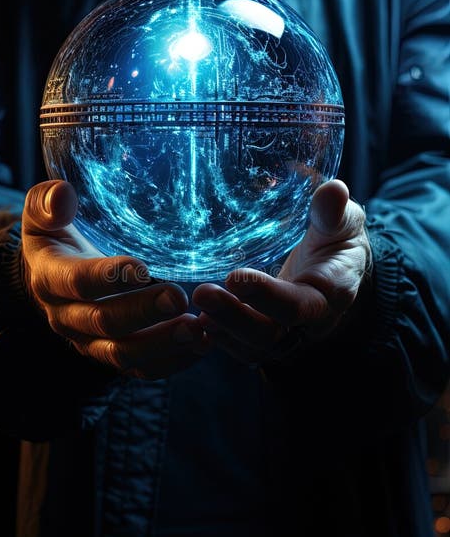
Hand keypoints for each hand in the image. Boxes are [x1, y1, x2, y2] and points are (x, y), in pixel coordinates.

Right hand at [22, 180, 209, 377]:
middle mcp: (67, 317)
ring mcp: (89, 342)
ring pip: (123, 354)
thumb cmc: (57, 235)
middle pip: (104, 322)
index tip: (142, 267)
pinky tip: (203, 344)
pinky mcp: (112, 355)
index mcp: (51, 278)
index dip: (108, 278)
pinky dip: (173, 361)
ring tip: (198, 330)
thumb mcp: (44, 214)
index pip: (77, 282)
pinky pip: (141, 369)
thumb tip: (62, 194)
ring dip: (163, 344)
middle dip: (144, 312)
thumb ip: (47, 203)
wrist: (52, 276)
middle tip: (179, 298)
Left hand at [192, 180, 371, 364]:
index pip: (299, 305)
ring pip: (253, 345)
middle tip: (202, 294)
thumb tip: (332, 189)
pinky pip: (242, 347)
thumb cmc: (339, 241)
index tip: (235, 277)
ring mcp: (286, 333)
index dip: (268, 295)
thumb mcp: (345, 223)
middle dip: (234, 317)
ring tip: (195, 311)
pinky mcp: (267, 336)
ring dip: (222, 330)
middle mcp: (309, 322)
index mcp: (332, 294)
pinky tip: (193, 323)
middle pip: (270, 333)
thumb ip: (335, 211)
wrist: (342, 270)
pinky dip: (218, 339)